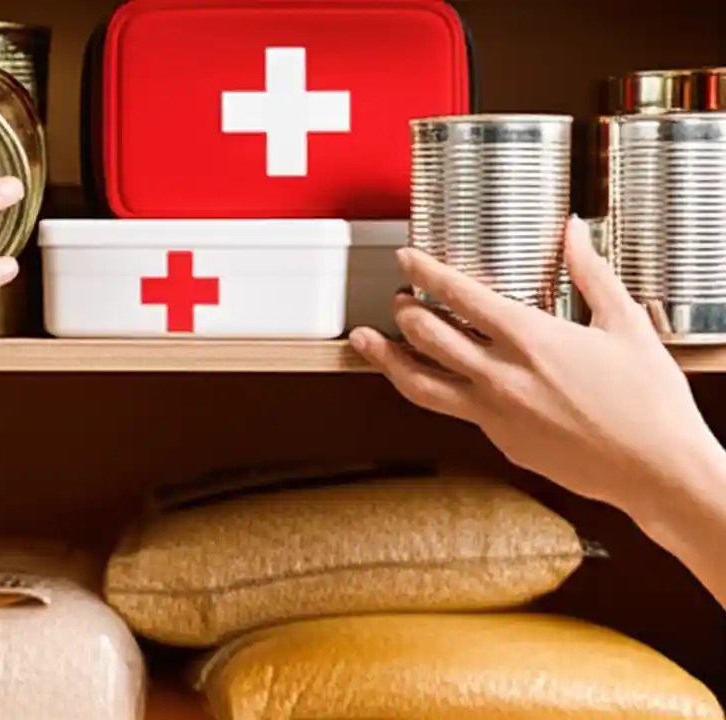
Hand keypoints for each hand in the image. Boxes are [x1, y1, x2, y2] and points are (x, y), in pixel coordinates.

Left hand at [349, 216, 723, 518]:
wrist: (656, 469)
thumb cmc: (649, 402)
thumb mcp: (626, 323)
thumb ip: (592, 272)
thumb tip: (574, 232)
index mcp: (530, 339)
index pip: (458, 296)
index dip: (424, 272)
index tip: (407, 259)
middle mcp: (501, 376)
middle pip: (425, 336)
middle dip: (403, 311)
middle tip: (397, 298)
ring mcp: (494, 413)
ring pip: (419, 383)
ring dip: (386, 357)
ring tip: (365, 341)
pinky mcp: (499, 441)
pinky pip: (452, 409)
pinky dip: (433, 388)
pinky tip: (430, 378)